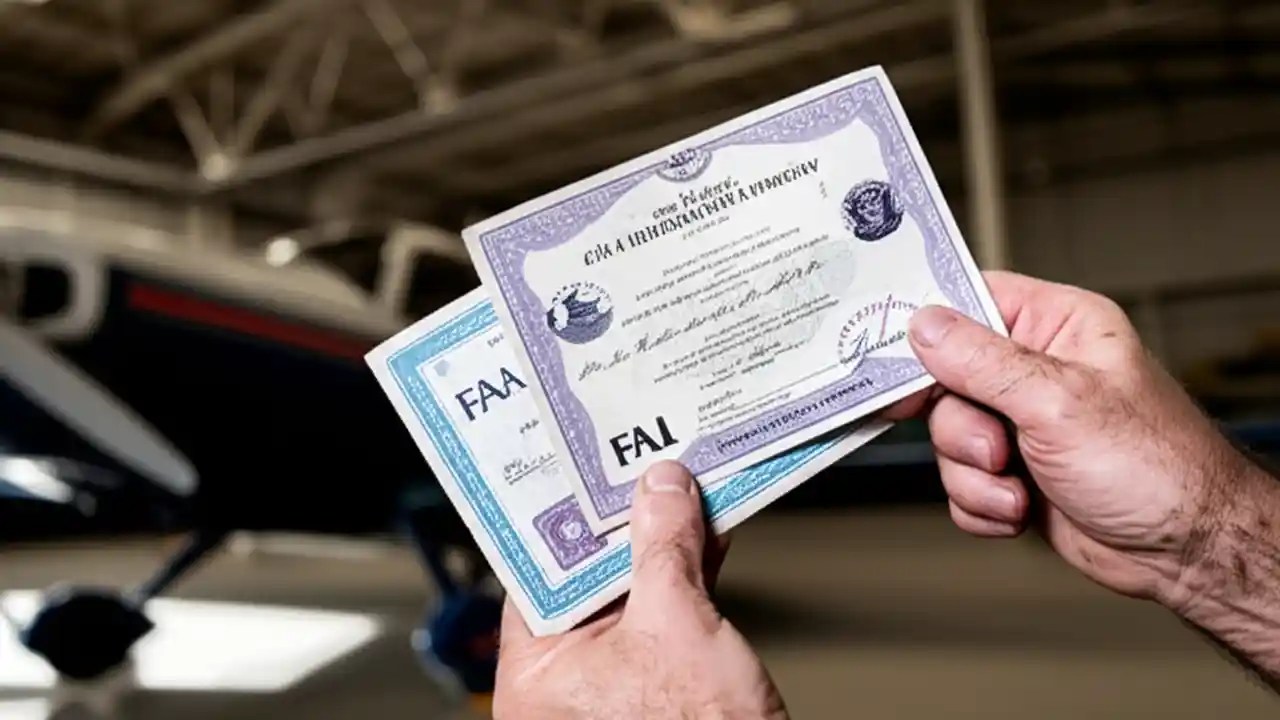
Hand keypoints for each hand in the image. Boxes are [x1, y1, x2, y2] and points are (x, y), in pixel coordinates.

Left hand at [494, 460, 787, 719]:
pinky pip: (663, 618)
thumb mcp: (677, 624)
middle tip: (636, 467)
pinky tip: (708, 538)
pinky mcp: (656, 688)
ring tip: (683, 490)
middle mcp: (565, 683)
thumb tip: (660, 488)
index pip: (538, 572)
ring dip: (663, 545)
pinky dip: (686, 580)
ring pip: (631, 595)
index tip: (584, 468)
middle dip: (623, 524)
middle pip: (588, 578)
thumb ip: (665, 549)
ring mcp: (612, 687)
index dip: (565, 515)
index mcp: (535, 675)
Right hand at [888, 271, 1260, 602]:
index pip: (970, 299)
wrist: (1183, 550)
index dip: (928, 327)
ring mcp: (1020, 424)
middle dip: (961, 428)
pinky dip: (981, 505)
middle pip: (944, 379)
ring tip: (1019, 489)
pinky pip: (958, 482)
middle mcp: (1034, 370)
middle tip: (994, 447)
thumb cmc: (1157, 466)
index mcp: (1056, 325)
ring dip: (974, 475)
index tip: (895, 358)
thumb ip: (982, 361)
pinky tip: (1021, 510)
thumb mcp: (1059, 402)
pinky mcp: (1012, 473)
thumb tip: (924, 325)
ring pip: (947, 438)